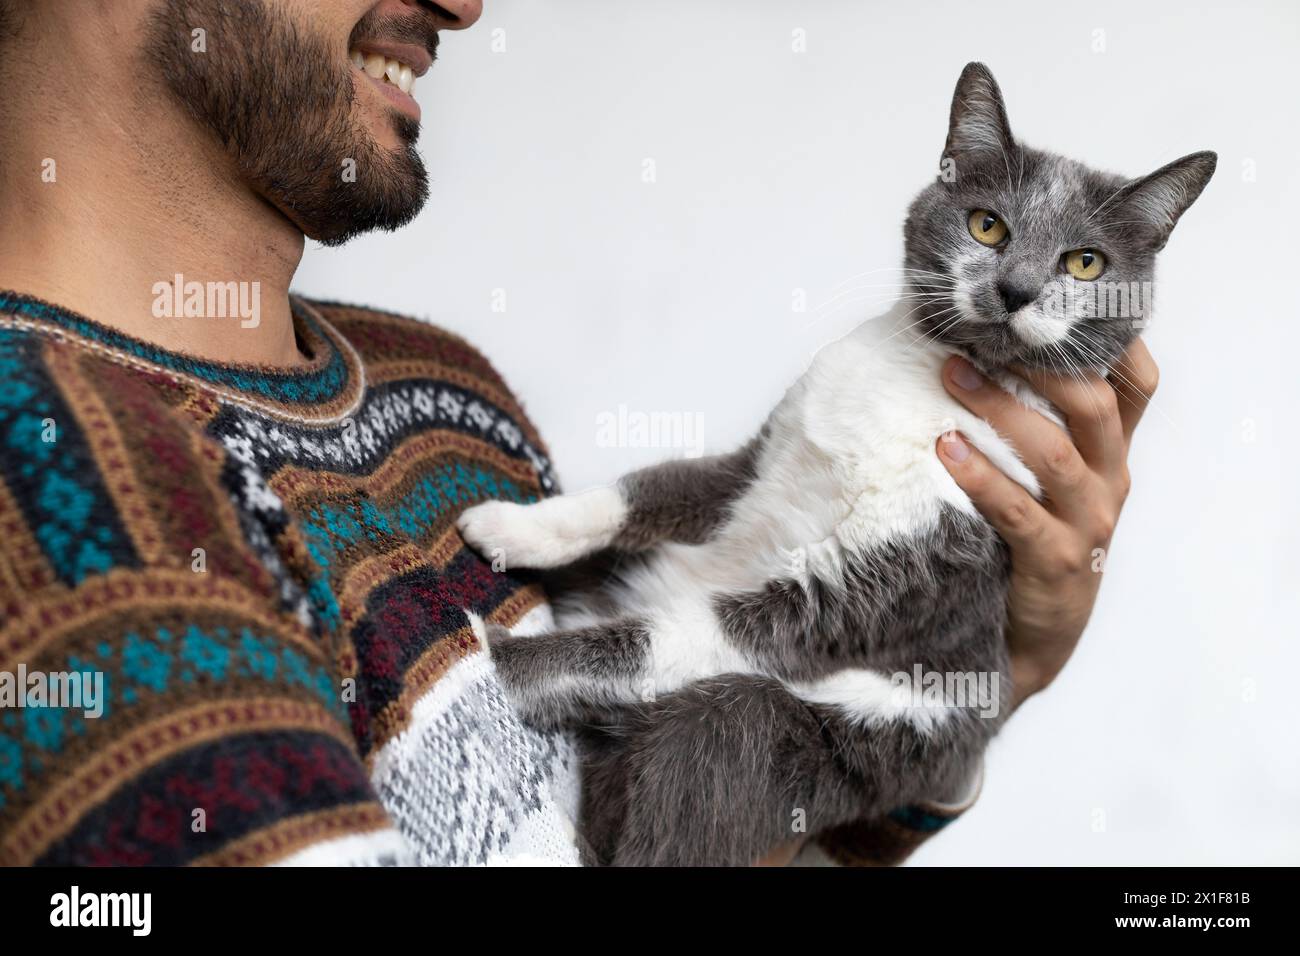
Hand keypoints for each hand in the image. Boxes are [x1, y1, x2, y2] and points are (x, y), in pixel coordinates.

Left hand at [935, 341, 1158, 710]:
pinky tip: (945, 450)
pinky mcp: (1056, 562)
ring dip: (1000, 410)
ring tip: (951, 376)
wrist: (1030, 642)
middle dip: (1037, 364)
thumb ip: (1031, 431)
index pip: (1135, 386)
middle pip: (1094, 406)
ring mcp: (1087, 523)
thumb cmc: (1027, 548)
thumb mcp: (1047, 486)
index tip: (1061, 303)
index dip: (1111, 342)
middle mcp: (1109, 483)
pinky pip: (1019, 510)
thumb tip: (969, 358)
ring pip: (1056, 452)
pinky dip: (981, 477)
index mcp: (1110, 457)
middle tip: (979, 336)